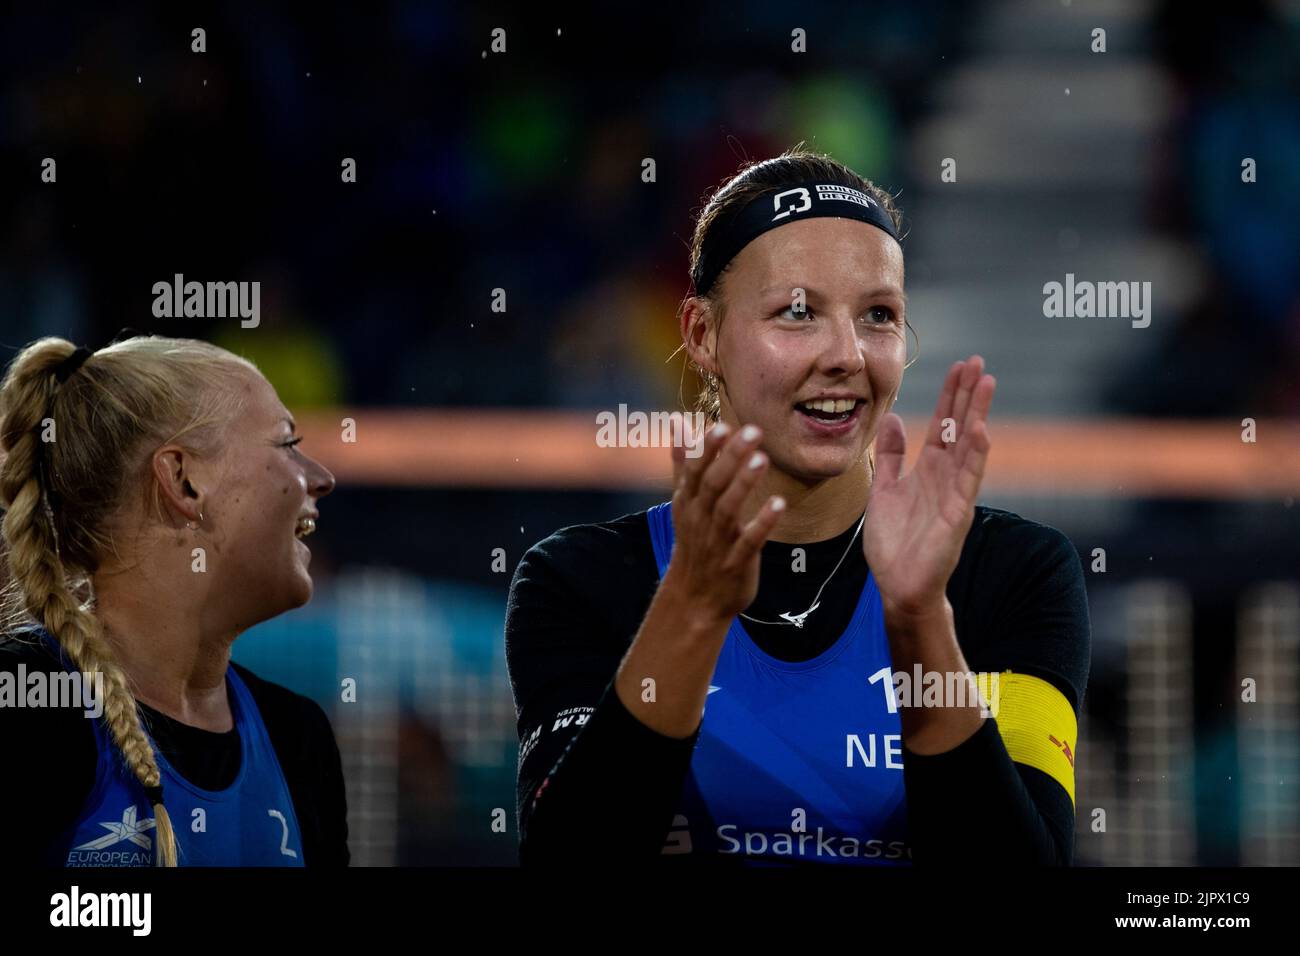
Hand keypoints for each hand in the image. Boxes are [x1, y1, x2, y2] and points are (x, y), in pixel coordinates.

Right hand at [664, 416, 785, 623]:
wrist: (694, 598)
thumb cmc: (694, 541)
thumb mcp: (684, 501)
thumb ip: (682, 461)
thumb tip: (677, 420)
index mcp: (687, 502)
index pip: (695, 470)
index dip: (707, 448)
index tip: (722, 425)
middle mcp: (699, 518)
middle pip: (713, 484)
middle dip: (731, 457)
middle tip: (753, 431)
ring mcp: (717, 541)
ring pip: (728, 509)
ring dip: (744, 484)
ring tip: (762, 460)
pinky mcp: (736, 561)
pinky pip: (750, 541)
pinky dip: (763, 522)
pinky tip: (779, 503)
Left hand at [864, 356, 995, 619]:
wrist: (898, 584)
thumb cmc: (893, 542)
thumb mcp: (883, 489)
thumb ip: (890, 455)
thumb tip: (894, 419)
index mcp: (929, 470)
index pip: (944, 424)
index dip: (951, 395)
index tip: (959, 366)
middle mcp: (946, 477)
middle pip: (960, 427)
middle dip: (967, 395)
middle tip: (978, 362)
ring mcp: (955, 494)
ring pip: (969, 447)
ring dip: (978, 414)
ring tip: (986, 384)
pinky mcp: (957, 514)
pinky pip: (968, 480)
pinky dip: (974, 455)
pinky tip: (981, 431)